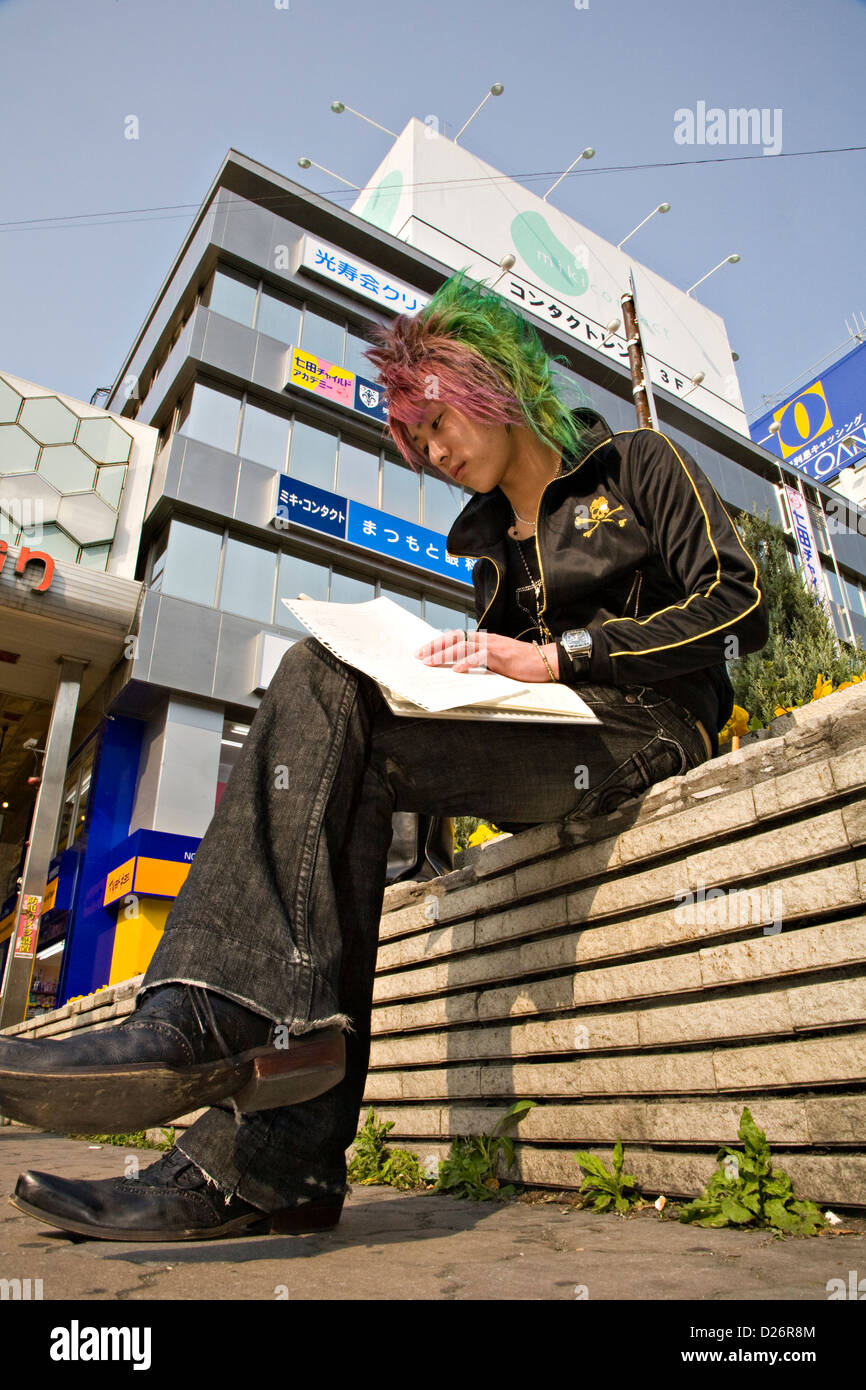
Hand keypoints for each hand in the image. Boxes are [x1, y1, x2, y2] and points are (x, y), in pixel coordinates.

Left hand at [414, 630, 559, 681]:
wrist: (545, 661)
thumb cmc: (522, 663)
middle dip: (435, 647)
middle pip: (455, 638)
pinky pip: (482, 657)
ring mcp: (494, 646)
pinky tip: (457, 669)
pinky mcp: (502, 656)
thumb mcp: (496, 660)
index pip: (456, 637)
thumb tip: (460, 667)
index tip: (423, 651)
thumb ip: (480, 660)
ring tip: (430, 662)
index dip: (438, 643)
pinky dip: (468, 662)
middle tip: (419, 655)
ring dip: (445, 654)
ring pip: (464, 646)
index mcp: (483, 640)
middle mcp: (486, 639)